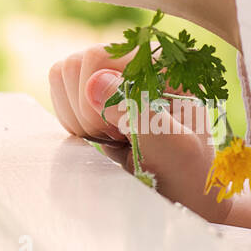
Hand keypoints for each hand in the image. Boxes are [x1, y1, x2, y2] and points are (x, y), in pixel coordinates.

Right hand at [49, 45, 250, 224]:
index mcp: (164, 62)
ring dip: (79, 117)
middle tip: (118, 138)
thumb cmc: (189, 173)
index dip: (98, 102)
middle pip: (76, 65)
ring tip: (112, 137)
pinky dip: (73, 119)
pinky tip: (102, 136)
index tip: (123, 134)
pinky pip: (61, 91)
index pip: (98, 58)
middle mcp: (136, 59)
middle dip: (87, 111)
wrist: (185, 192)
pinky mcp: (95, 89)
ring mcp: (113, 72)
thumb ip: (139, 114)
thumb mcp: (174, 148)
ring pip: (63, 74)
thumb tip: (94, 82)